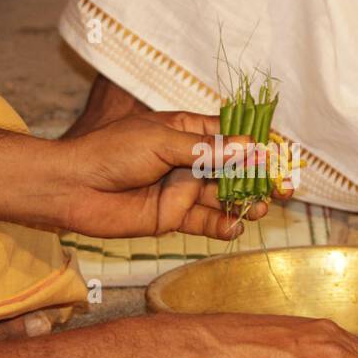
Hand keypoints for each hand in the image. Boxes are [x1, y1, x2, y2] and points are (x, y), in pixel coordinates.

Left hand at [51, 111, 271, 238]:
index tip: (278, 155)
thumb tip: (247, 147)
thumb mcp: (161, 140)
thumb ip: (205, 149)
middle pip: (233, 169)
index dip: (255, 145)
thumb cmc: (111, 152)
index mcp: (186, 131)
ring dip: (244, 203)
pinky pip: (204, 223)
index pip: (230, 135)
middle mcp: (188, 160)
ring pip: (223, 197)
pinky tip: (234, 227)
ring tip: (260, 209)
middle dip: (258, 179)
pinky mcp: (172, 217)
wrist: (74, 187)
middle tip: (283, 189)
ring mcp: (181, 190)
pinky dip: (221, 226)